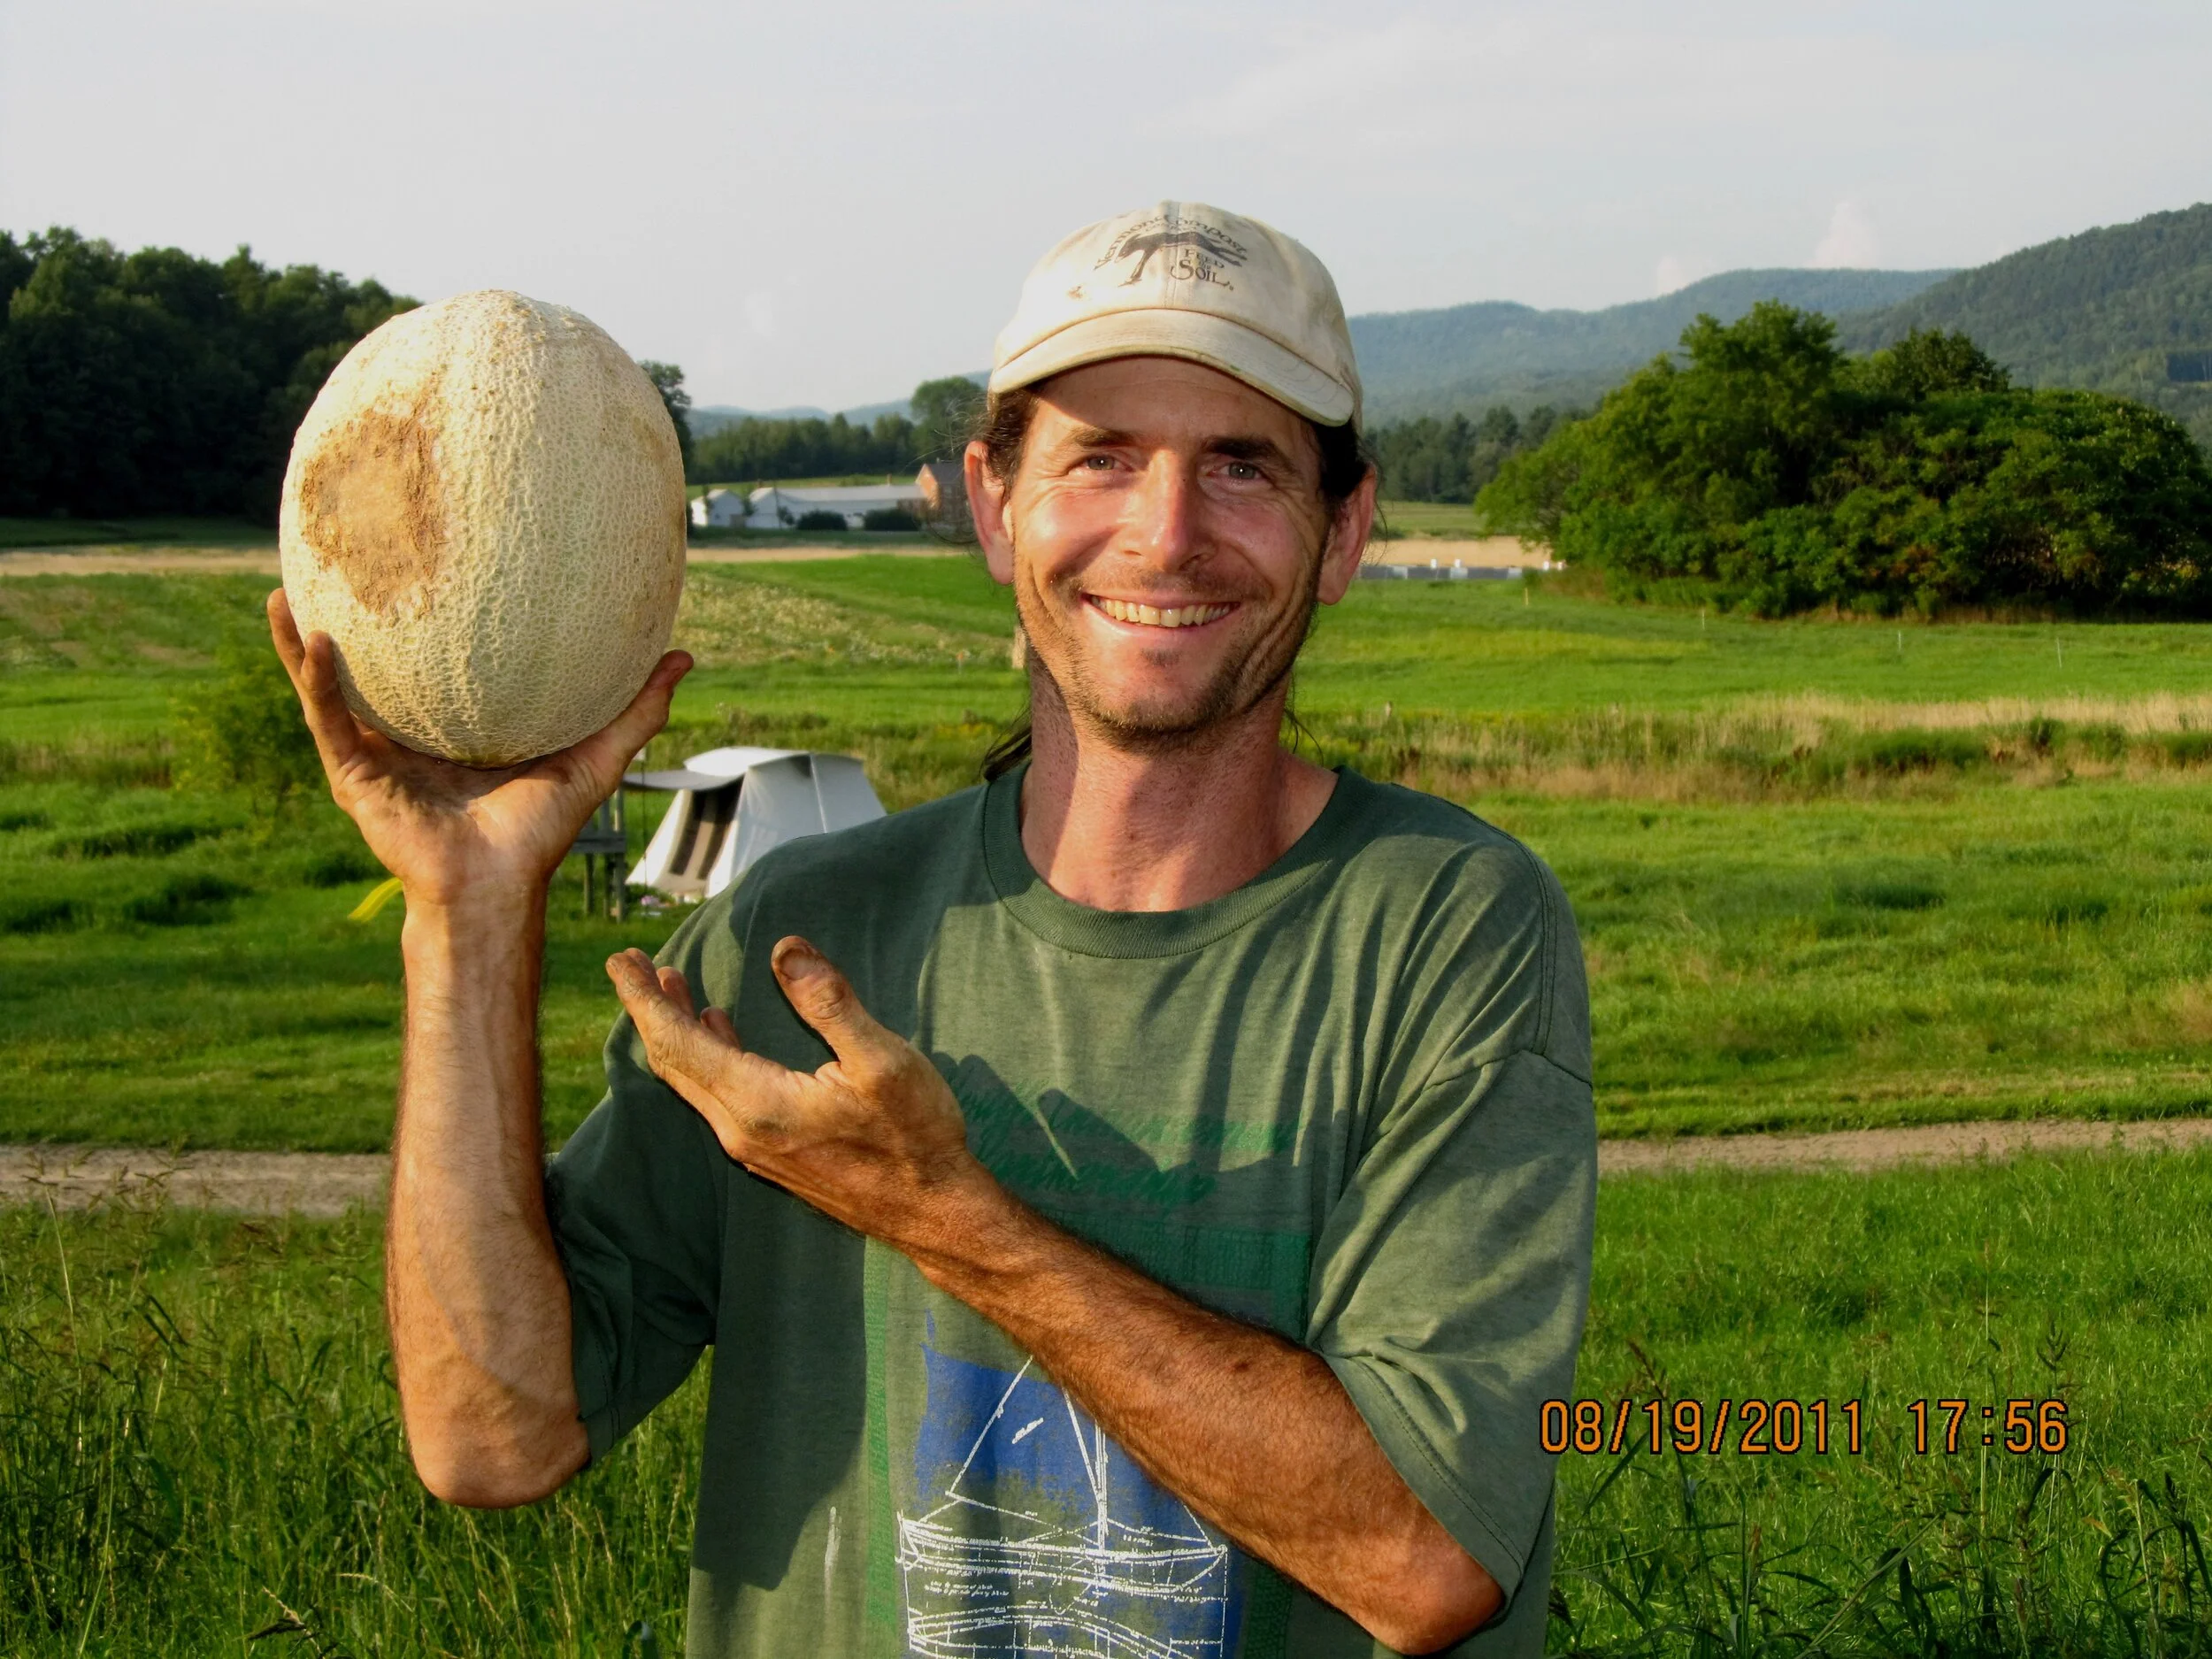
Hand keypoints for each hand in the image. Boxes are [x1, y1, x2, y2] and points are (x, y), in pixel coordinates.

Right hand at [269, 590, 689, 910]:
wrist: (497, 884)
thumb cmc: (540, 832)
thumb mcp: (594, 758)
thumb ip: (636, 710)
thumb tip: (682, 655)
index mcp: (452, 729)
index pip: (435, 664)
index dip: (427, 620)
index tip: (428, 560)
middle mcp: (406, 737)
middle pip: (370, 668)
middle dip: (348, 619)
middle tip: (339, 559)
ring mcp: (374, 755)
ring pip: (328, 686)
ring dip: (301, 639)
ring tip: (283, 588)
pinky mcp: (353, 775)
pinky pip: (328, 717)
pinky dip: (317, 678)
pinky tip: (313, 634)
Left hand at [605, 938, 984, 1248]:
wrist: (932, 1211)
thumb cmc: (915, 1138)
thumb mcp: (882, 1061)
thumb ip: (829, 1002)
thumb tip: (785, 949)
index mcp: (758, 1104)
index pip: (677, 1043)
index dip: (643, 998)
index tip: (622, 960)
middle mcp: (742, 1129)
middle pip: (674, 1062)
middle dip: (649, 1009)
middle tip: (633, 963)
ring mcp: (755, 1145)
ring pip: (694, 1080)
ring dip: (677, 1030)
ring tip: (669, 985)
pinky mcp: (772, 1151)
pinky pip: (717, 1094)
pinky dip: (706, 1054)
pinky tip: (719, 1028)